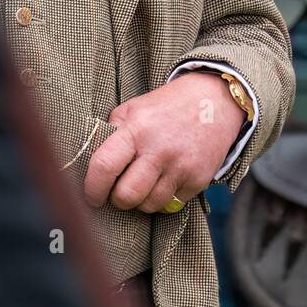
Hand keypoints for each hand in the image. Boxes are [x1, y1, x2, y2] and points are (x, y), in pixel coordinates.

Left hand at [82, 73, 244, 213]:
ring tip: (144, 184)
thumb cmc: (167, 106)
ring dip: (142, 201)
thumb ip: (113, 133)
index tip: (92, 196)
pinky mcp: (198, 179)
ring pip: (149, 205)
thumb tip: (93, 162)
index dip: (93, 188)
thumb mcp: (134, 109)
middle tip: (119, 192)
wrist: (214, 101)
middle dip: (118, 200)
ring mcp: (180, 166)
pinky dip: (165, 199)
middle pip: (127, 196)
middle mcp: (158, 149)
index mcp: (136, 129)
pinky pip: (172, 204)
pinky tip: (165, 181)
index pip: (104, 166)